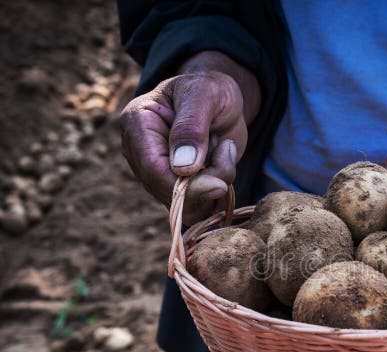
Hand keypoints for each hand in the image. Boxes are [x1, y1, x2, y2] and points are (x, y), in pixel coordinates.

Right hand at [120, 51, 258, 222]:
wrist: (221, 100)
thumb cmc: (210, 90)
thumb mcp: (205, 94)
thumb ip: (192, 126)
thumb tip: (182, 168)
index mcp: (138, 123)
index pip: (152, 169)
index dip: (185, 186)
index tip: (219, 182)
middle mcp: (139, 151)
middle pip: (167, 191)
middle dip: (206, 182)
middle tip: (228, 150)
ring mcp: (155, 171)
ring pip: (185, 203)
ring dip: (215, 183)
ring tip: (225, 150)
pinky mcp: (174, 186)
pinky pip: (196, 205)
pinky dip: (216, 190)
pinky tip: (222, 163)